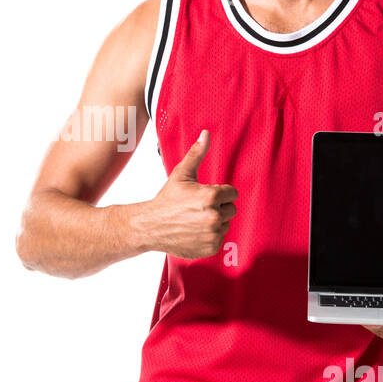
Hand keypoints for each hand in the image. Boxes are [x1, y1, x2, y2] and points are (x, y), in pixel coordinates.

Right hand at [135, 130, 237, 259]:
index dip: (219, 192)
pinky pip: (220, 239)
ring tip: (195, 219)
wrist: (150, 226)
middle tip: (198, 207)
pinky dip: (210, 236)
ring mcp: (213, 234)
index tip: (203, 195)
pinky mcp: (210, 248)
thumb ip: (197, 153)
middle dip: (218, 207)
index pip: (232, 193)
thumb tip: (206, 134)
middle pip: (231, 209)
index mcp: (212, 196)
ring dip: (215, 222)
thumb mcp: (181, 174)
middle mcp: (214, 216)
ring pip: (226, 224)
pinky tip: (195, 231)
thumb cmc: (167, 199)